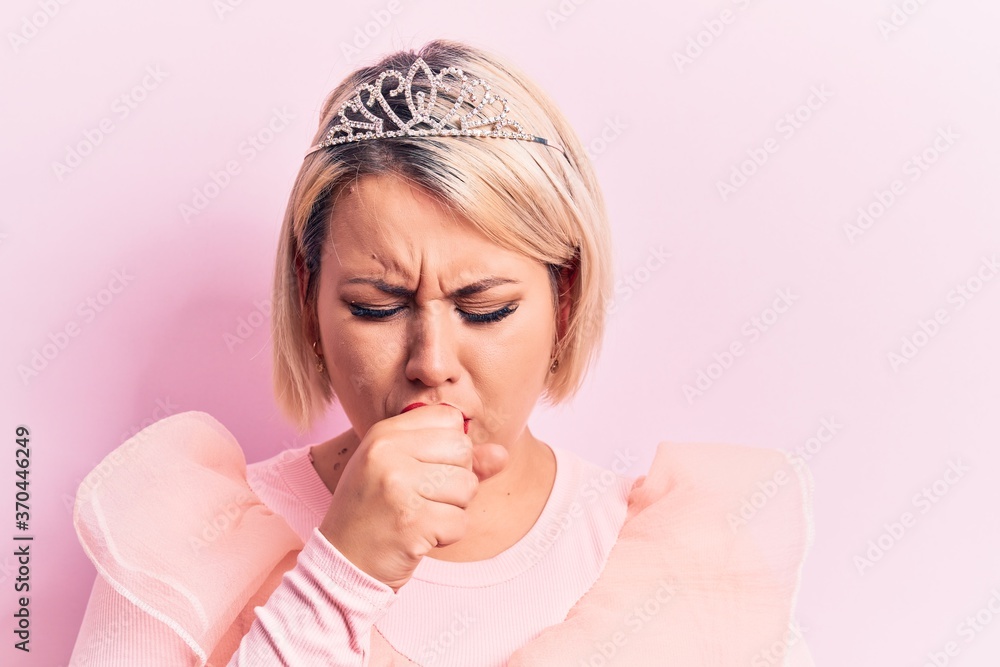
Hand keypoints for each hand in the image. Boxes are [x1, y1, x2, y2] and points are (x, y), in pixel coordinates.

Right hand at [318, 404, 508, 590]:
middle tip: (421, 499)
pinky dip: (446, 535)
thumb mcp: (406, 473)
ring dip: (452, 510)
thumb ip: (456, 460)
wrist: (341, 563)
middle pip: (463, 451)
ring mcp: (398, 486)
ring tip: (419, 517)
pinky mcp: (411, 522)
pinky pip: (460, 522)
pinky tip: (418, 537)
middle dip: (456, 480)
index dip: (449, 450)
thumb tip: (502, 454)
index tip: (423, 471)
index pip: (449, 420)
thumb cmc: (376, 513)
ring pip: (467, 486)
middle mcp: (388, 452)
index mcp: (384, 433)